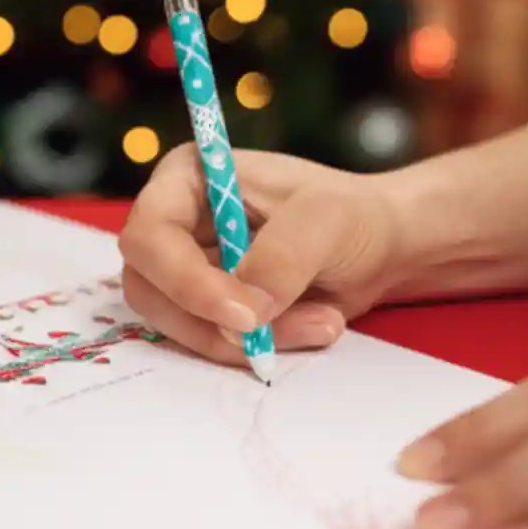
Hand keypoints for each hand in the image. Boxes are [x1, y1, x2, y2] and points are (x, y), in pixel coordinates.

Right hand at [118, 146, 404, 365]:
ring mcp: (185, 271)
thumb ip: (285, 257)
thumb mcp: (329, 221)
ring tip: (321, 322)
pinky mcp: (205, 311)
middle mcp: (173, 225)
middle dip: (213, 321)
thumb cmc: (353, 215)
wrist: (379, 250)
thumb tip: (246, 310)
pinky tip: (312, 327)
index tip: (245, 315)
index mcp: (186, 179)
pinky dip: (257, 349)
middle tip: (275, 331)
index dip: (183, 280)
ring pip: (177, 325)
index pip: (149, 234)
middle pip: (149, 288)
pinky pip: (208, 343)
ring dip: (245, 340)